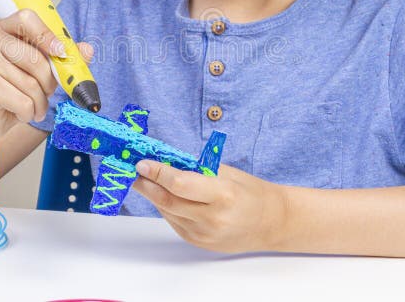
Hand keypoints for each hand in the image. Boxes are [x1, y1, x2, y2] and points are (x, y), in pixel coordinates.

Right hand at [0, 9, 93, 139]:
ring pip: (32, 84)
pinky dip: (30, 113)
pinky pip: (24, 102)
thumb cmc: (14, 88)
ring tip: (33, 105)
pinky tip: (21, 112)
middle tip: (46, 91)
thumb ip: (64, 58)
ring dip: (40, 102)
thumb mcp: (43, 69)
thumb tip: (87, 50)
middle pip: (36, 59)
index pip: (27, 19)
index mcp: (7, 28)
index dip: (47, 36)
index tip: (61, 52)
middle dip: (49, 82)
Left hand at [133, 160, 285, 252]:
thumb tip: (166, 160)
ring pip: (168, 212)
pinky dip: (166, 208)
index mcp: (223, 195)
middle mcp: (212, 218)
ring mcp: (204, 234)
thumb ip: (197, 169)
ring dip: (153, 195)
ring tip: (144, 180)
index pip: (180, 184)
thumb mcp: (227, 172)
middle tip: (133, 172)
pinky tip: (164, 196)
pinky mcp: (199, 243)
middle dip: (146, 185)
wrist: (271, 223)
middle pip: (167, 200)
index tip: (142, 163)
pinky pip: (175, 222)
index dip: (157, 173)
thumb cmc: (250, 192)